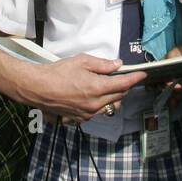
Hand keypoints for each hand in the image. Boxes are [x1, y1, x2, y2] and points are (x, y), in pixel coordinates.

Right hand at [23, 54, 144, 121]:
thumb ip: (102, 64)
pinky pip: (97, 112)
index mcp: (97, 87)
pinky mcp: (80, 119)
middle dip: (123, 86)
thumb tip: (117, 65)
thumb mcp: (82, 61)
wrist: (38, 88)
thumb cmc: (58, 72)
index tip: (143, 74)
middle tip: (120, 76)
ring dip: (113, 96)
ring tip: (105, 86)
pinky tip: (91, 95)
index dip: (135, 78)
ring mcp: (88, 113)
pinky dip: (100, 104)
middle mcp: (95, 103)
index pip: (123, 84)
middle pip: (119, 96)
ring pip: (110, 106)